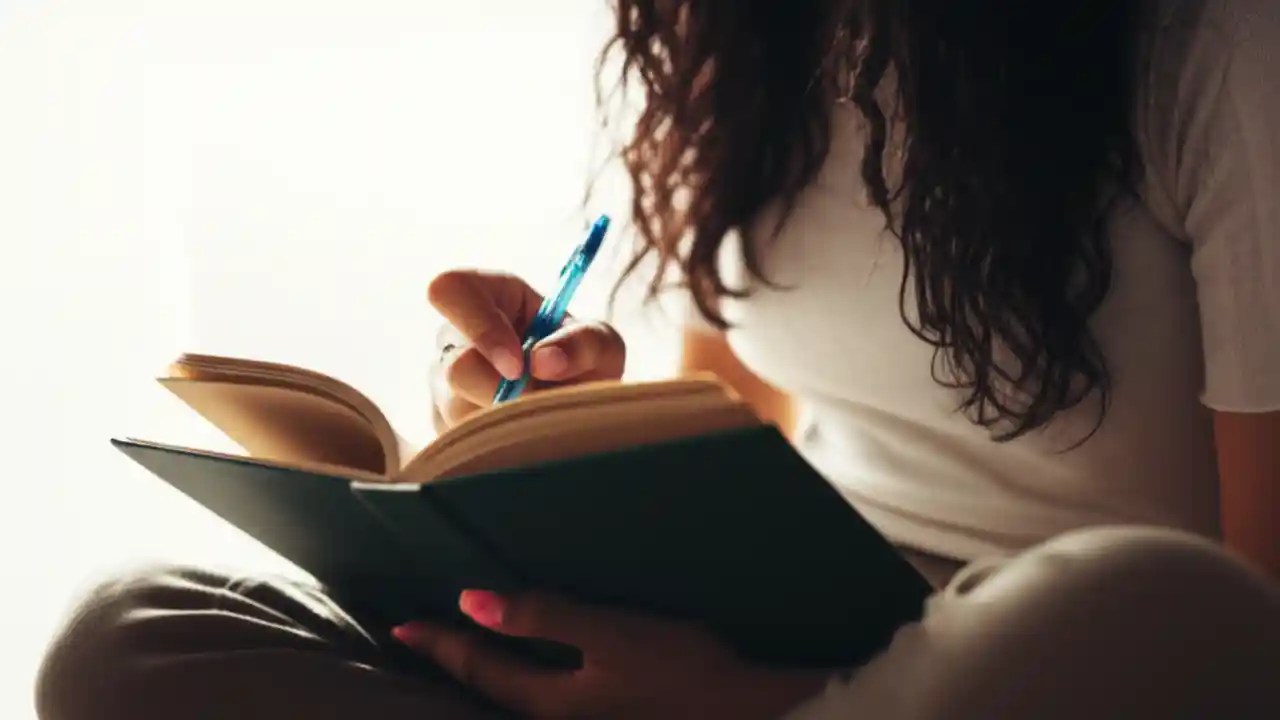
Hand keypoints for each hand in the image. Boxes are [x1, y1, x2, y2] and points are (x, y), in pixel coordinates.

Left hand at [392, 590, 826, 719]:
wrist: (754, 711)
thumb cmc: (683, 671)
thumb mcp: (613, 637)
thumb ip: (543, 617)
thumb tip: (471, 600)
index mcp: (551, 702)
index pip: (478, 669)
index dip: (440, 643)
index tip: (401, 625)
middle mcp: (560, 718)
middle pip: (491, 687)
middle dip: (455, 660)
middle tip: (423, 635)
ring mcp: (588, 718)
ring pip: (517, 691)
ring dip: (488, 665)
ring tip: (468, 641)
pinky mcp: (612, 711)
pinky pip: (547, 690)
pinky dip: (524, 669)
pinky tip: (535, 654)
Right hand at [427, 270, 625, 429]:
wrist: (579, 408)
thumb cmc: (584, 362)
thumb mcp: (601, 343)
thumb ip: (582, 342)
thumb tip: (543, 361)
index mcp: (486, 296)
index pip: (450, 289)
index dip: (480, 326)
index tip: (518, 365)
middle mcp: (455, 339)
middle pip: (454, 366)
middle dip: (504, 392)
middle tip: (542, 401)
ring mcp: (443, 386)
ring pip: (457, 411)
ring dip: (508, 422)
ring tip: (542, 418)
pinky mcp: (445, 428)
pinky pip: (459, 443)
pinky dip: (499, 446)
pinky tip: (524, 437)